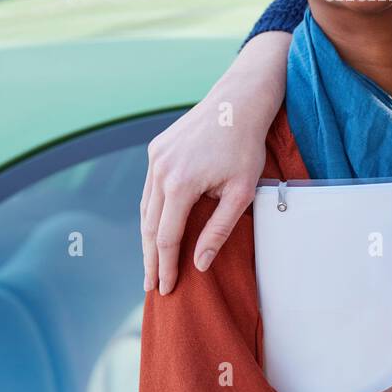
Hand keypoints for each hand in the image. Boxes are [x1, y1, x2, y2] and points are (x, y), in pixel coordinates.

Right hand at [141, 32, 289, 292]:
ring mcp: (155, 158)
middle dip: (150, 259)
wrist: (237, 103)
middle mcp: (160, 170)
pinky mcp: (156, 149)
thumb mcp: (241, 193)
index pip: (167, 237)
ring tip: (151, 263)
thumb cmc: (245, 147)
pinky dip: (151, 212)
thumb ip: (219, 230)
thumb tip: (199, 264)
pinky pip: (150, 188)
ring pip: (146, 207)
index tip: (166, 288)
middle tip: (151, 286)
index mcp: (180, 184)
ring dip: (148, 237)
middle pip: (150, 226)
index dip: (165, 266)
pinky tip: (156, 228)